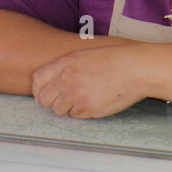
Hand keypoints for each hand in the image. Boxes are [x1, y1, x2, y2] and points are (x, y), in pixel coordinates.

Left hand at [31, 44, 146, 117]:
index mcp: (63, 64)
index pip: (37, 81)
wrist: (134, 68)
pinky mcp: (88, 108)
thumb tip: (51, 84)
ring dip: (68, 107)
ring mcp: (76, 95)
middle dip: (51, 101)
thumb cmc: (112, 61)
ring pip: (59, 110)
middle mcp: (66, 80)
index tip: (46, 93)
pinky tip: (95, 101)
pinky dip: (83, 111)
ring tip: (83, 99)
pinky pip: (76, 115)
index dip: (40, 89)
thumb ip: (64, 68)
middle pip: (44, 99)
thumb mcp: (83, 56)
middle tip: (63, 100)